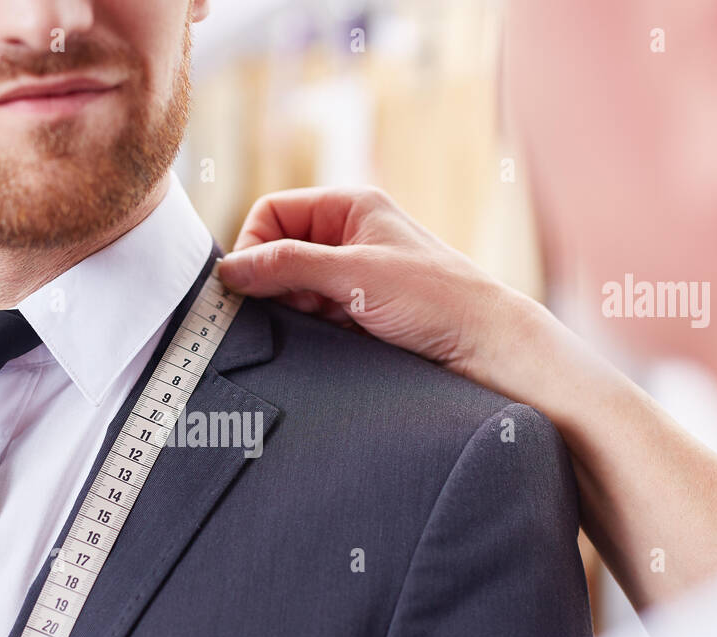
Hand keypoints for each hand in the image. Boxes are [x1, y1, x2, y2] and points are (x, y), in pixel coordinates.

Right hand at [217, 185, 548, 388]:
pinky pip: (311, 316)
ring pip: (292, 288)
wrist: (486, 348)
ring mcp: (352, 276)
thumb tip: (230, 270)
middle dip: (272, 283)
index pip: (273, 212)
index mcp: (350, 207)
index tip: (250, 284)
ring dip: (291, 309)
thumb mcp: (354, 274)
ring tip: (317, 327)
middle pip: (278, 251)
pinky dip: (307, 329)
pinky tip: (324, 342)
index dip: (255, 246)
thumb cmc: (436, 299)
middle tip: (286, 311)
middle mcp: (348, 236)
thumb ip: (288, 266)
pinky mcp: (356, 313)